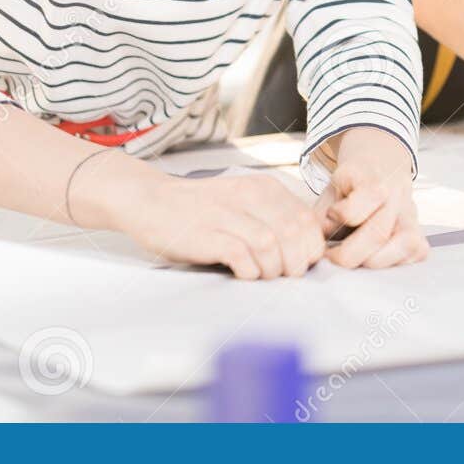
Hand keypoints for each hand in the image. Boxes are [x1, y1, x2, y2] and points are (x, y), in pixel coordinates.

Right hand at [113, 170, 325, 278]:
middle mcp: (249, 196)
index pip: (306, 219)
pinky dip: (249, 270)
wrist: (152, 201)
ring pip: (270, 244)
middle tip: (286, 275)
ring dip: (273, 268)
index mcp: (264, 188)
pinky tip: (244, 273)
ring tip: (264, 275)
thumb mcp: (245, 203)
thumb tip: (306, 251)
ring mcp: (226, 214)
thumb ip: (274, 218)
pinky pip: (240, 255)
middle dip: (297, 261)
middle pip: (293, 233)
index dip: (311, 246)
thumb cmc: (202, 210)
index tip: (304, 262)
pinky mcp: (205, 234)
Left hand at [313, 128, 426, 269]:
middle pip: (377, 234)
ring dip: (377, 261)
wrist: (382, 163)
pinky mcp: (420, 228)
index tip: (331, 217)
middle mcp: (395, 195)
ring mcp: (410, 212)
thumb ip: (322, 217)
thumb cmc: (352, 184)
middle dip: (349, 255)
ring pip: (405, 243)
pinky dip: (399, 261)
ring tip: (358, 261)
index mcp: (369, 179)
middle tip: (332, 258)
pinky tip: (380, 257)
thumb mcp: (331, 188)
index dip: (340, 216)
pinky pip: (418, 251)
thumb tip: (320, 246)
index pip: (360, 204)